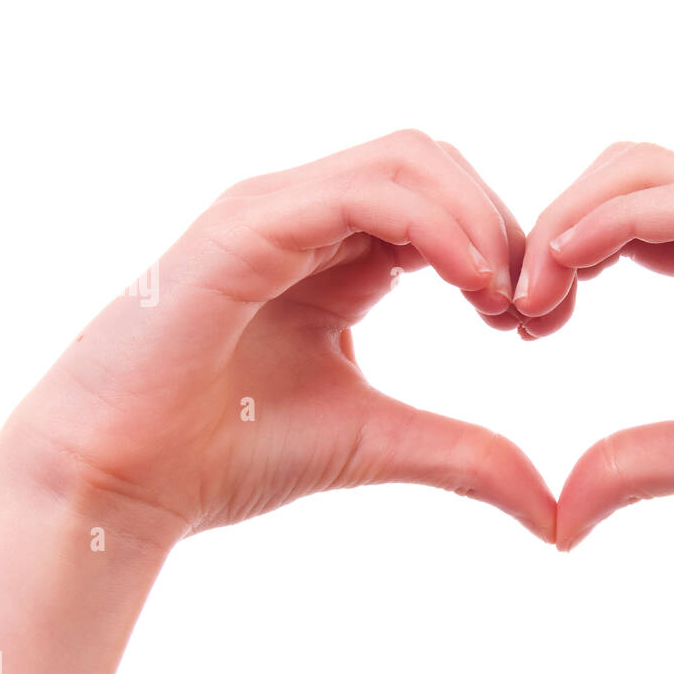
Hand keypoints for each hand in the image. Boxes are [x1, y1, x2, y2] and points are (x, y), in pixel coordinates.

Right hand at [2, 130, 555, 546]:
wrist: (120, 480)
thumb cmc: (229, 454)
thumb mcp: (378, 442)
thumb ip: (463, 456)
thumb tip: (553, 513)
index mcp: (339, 254)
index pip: (447, 205)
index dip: (507, 249)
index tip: (538, 323)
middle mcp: (308, 217)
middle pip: (437, 166)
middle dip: (503, 225)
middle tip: (533, 308)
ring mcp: (274, 212)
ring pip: (407, 160)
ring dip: (477, 218)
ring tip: (505, 299)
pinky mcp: (244, 227)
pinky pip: (359, 192)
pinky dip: (432, 224)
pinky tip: (472, 285)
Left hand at [514, 142, 673, 555]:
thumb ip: (636, 463)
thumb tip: (559, 518)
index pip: (634, 207)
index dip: (566, 249)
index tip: (527, 320)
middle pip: (625, 168)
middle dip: (553, 226)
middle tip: (516, 308)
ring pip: (639, 169)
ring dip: (564, 223)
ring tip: (528, 302)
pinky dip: (602, 226)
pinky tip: (562, 279)